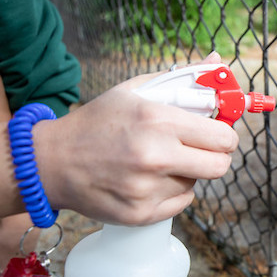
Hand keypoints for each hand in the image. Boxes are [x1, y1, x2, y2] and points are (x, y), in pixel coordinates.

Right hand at [36, 53, 239, 224]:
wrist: (51, 162)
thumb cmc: (98, 122)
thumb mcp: (136, 90)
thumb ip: (183, 77)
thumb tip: (219, 61)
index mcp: (158, 121)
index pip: (224, 137)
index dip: (225, 135)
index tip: (217, 133)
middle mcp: (155, 157)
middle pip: (220, 166)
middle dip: (215, 156)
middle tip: (199, 150)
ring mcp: (147, 189)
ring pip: (197, 183)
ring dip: (186, 173)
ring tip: (157, 162)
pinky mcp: (140, 214)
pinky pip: (181, 203)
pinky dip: (172, 192)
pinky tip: (148, 180)